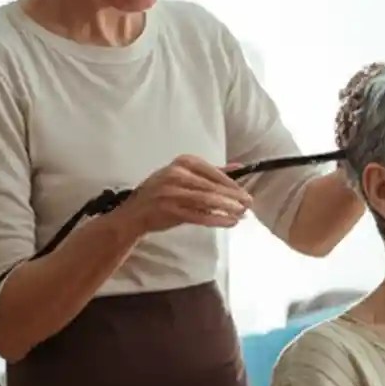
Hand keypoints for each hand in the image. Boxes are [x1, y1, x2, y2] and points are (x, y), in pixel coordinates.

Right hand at [115, 155, 254, 234]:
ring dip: (228, 208)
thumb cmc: (163, 192)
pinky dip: (218, 219)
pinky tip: (230, 223)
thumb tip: (239, 168)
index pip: (214, 172)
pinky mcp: (170, 210)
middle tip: (249, 204)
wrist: (135, 212)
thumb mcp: (184, 175)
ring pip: (208, 201)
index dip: (232, 184)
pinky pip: (200, 216)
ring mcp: (172, 192)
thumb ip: (212, 172)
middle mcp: (176, 174)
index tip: (246, 194)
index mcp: (183, 162)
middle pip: (212, 187)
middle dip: (234, 197)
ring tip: (242, 214)